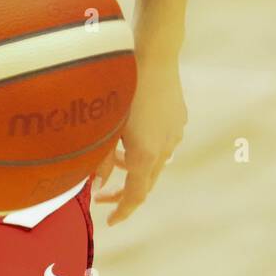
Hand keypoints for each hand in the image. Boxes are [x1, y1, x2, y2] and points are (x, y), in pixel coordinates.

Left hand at [91, 55, 186, 225]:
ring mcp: (175, 133)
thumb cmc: (123, 87)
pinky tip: (133, 132)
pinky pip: (162, 141)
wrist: (153, 54)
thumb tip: (96, 186)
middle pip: (146, 181)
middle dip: (125, 191)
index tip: (110, 221)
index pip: (135, 196)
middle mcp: (165, 149)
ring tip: (115, 160)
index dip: (122, 210)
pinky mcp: (179, 117)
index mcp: (146, 156)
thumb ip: (101, 159)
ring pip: (155, 161)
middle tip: (103, 196)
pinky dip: (147, 146)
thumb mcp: (108, 125)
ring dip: (135, 166)